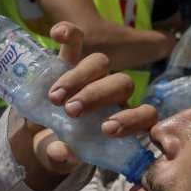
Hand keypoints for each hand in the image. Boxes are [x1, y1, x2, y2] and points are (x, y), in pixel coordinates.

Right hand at [10, 21, 157, 190]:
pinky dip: (69, 35)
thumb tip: (60, 151)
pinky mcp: (69, 61)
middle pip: (121, 83)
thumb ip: (63, 156)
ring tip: (55, 97)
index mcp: (122, 121)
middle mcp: (113, 96)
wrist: (44, 134)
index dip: (133, 120)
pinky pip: (76, 42)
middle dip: (97, 96)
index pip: (145, 115)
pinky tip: (56, 33)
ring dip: (78, 77)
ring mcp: (92, 76)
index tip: (106, 130)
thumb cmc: (66, 147)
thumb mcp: (64, 157)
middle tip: (71, 112)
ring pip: (100, 63)